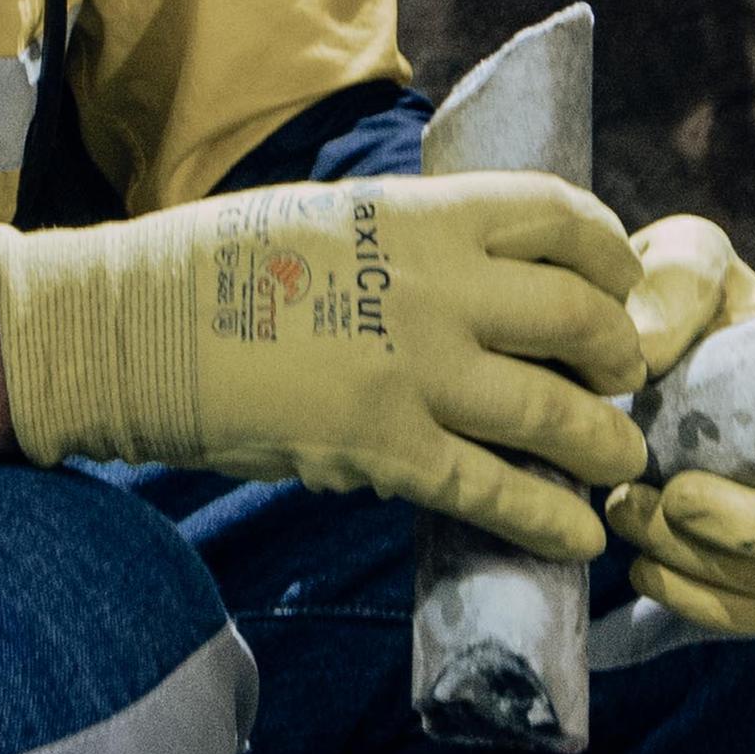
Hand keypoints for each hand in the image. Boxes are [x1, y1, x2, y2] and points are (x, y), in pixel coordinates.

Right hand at [0, 174, 650, 557]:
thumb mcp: (333, 216)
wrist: (131, 327)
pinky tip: (580, 538)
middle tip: (623, 376)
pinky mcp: (384, 451)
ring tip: (617, 457)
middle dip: (619, 354)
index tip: (620, 282)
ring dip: (604, 442)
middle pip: (579, 318)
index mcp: (418, 215)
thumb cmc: (217, 264)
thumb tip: (485, 272)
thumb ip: (415, 241)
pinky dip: (550, 519)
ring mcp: (413, 372)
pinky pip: (496, 493)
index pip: (559, 219)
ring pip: (557, 413)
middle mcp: (434, 288)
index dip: (610, 255)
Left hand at [601, 214, 754, 632]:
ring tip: (628, 504)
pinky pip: (740, 615)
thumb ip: (678, 278)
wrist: (615, 341)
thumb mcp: (682, 256)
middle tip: (672, 494)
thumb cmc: (674, 294)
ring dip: (701, 561)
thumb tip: (649, 349)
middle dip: (750, 534)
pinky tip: (643, 563)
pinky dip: (692, 601)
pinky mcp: (736, 566)